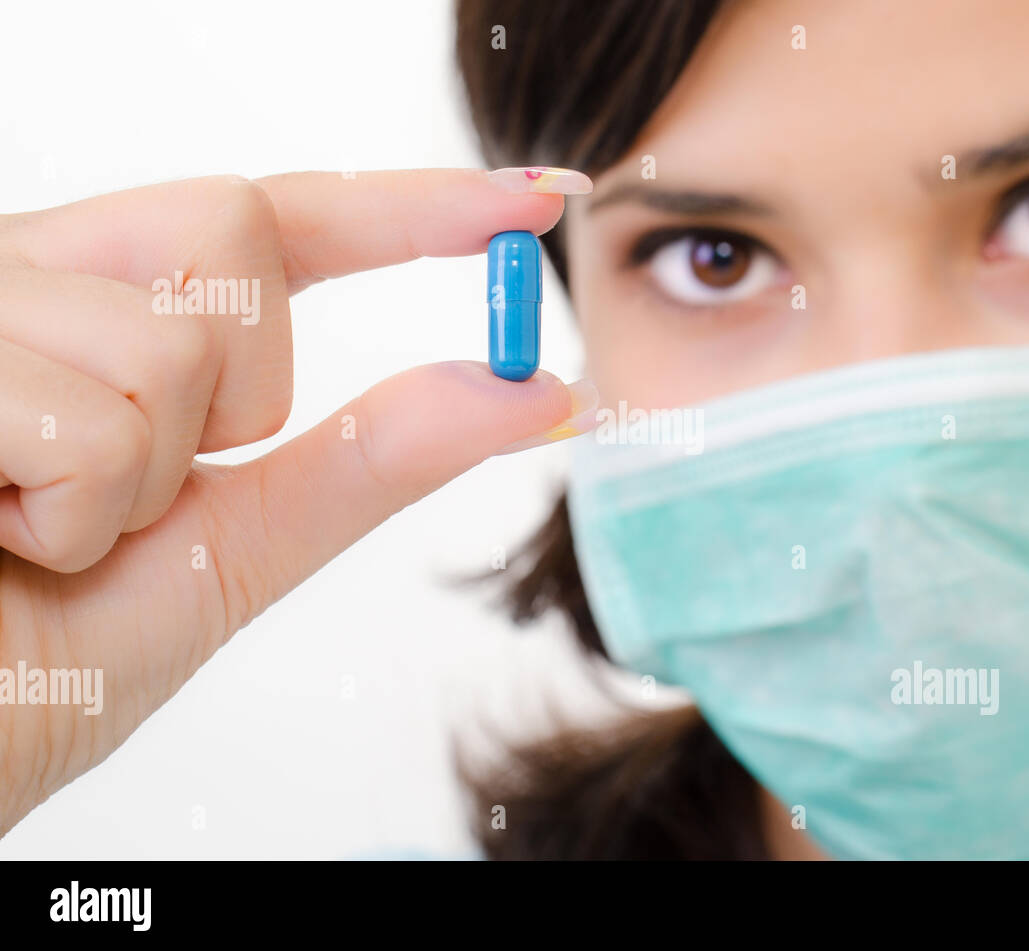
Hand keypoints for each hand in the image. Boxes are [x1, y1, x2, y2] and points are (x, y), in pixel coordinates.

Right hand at [0, 170, 595, 834]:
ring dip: (136, 488)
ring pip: (170, 348)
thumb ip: (374, 457)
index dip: (414, 203)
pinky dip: (72, 519)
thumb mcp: (237, 547)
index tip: (541, 197)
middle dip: (237, 392)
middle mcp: (32, 275)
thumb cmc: (46, 656)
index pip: (281, 220)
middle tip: (139, 495)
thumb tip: (532, 390)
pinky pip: (89, 426)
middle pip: (235, 239)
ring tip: (33, 534)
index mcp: (105, 305)